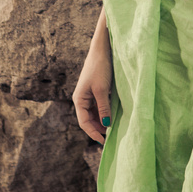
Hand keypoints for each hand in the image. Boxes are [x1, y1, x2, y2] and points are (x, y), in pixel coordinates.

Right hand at [72, 9, 112, 144]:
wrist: (102, 50)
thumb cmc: (100, 68)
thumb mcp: (102, 90)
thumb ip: (103, 108)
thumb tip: (106, 124)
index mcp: (79, 100)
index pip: (84, 122)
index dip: (93, 133)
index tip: (104, 141)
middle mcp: (82, 99)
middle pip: (89, 119)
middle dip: (98, 129)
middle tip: (110, 138)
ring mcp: (89, 95)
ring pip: (95, 113)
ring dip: (102, 121)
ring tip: (113, 129)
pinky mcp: (97, 90)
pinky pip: (99, 106)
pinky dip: (105, 113)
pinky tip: (113, 116)